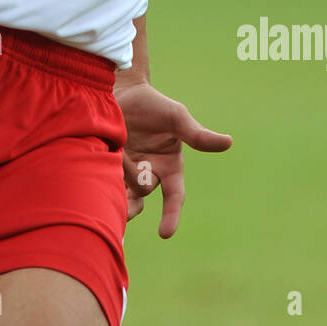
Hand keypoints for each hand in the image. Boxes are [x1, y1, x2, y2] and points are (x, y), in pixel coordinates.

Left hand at [115, 82, 231, 236]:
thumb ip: (197, 135)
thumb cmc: (155, 104)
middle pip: (142, 193)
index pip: (174, 198)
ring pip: (123, 191)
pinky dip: (102, 176)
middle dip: (134, 182)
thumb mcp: (177, 118)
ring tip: (113, 163)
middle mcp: (149, 174)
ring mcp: (127, 171)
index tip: (165, 234)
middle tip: (126, 160)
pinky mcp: (108, 165)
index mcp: (170, 168)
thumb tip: (228, 142)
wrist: (122, 91)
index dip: (171, 216)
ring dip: (119, 182)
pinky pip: (106, 180)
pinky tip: (98, 166)